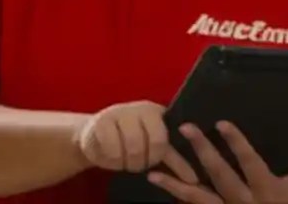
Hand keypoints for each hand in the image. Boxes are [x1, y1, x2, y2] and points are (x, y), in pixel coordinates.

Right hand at [74, 100, 199, 183]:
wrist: (92, 134)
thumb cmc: (127, 140)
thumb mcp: (151, 145)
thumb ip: (170, 156)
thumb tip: (194, 178)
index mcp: (157, 113)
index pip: (168, 139)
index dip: (175, 161)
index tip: (187, 179)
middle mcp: (141, 109)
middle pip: (155, 142)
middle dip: (148, 160)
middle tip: (141, 166)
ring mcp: (120, 112)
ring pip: (133, 148)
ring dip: (129, 163)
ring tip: (126, 163)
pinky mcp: (101, 121)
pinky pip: (113, 149)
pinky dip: (113, 160)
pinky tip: (112, 156)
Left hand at [148, 118, 287, 203]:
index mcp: (269, 189)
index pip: (250, 164)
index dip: (236, 144)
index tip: (220, 123)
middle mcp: (246, 203)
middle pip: (220, 177)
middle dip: (202, 153)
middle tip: (185, 129)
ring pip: (199, 199)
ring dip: (175, 185)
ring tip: (153, 171)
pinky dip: (179, 201)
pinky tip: (160, 187)